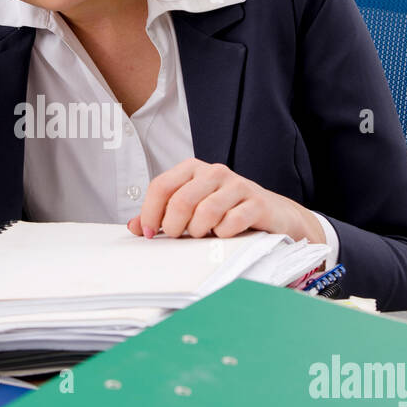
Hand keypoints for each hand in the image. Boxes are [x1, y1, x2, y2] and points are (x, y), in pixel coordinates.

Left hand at [126, 159, 326, 243]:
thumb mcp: (192, 210)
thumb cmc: (227, 211)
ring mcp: (237, 186)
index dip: (149, 213)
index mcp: (193, 170)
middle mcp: (214, 172)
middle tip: (178, 237)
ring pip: (205, 212)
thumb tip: (133, 227)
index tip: (149, 234)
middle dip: (173, 226)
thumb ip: (162, 215)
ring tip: (202, 235)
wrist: (273, 215)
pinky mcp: (256, 203)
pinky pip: (231, 222)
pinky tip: (224, 234)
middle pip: (181, 201)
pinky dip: (223, 234)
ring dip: (198, 232)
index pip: (161, 186)